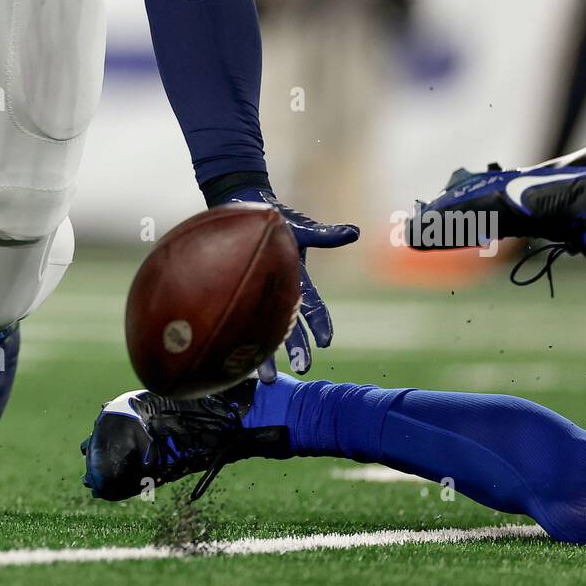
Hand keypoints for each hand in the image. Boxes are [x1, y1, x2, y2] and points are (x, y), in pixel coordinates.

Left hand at [219, 188, 358, 379]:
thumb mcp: (301, 227)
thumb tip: (354, 232)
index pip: (313, 307)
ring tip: (265, 378)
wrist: (243, 207)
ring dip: (267, 354)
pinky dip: (239, 337)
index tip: (326, 343)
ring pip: (265, 329)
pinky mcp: (241, 291)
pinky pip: (240, 318)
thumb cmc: (274, 217)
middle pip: (291, 326)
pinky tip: (231, 357)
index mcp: (298, 278)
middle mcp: (281, 291)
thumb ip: (325, 235)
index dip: (321, 324)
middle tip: (301, 368)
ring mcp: (261, 293)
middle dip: (297, 347)